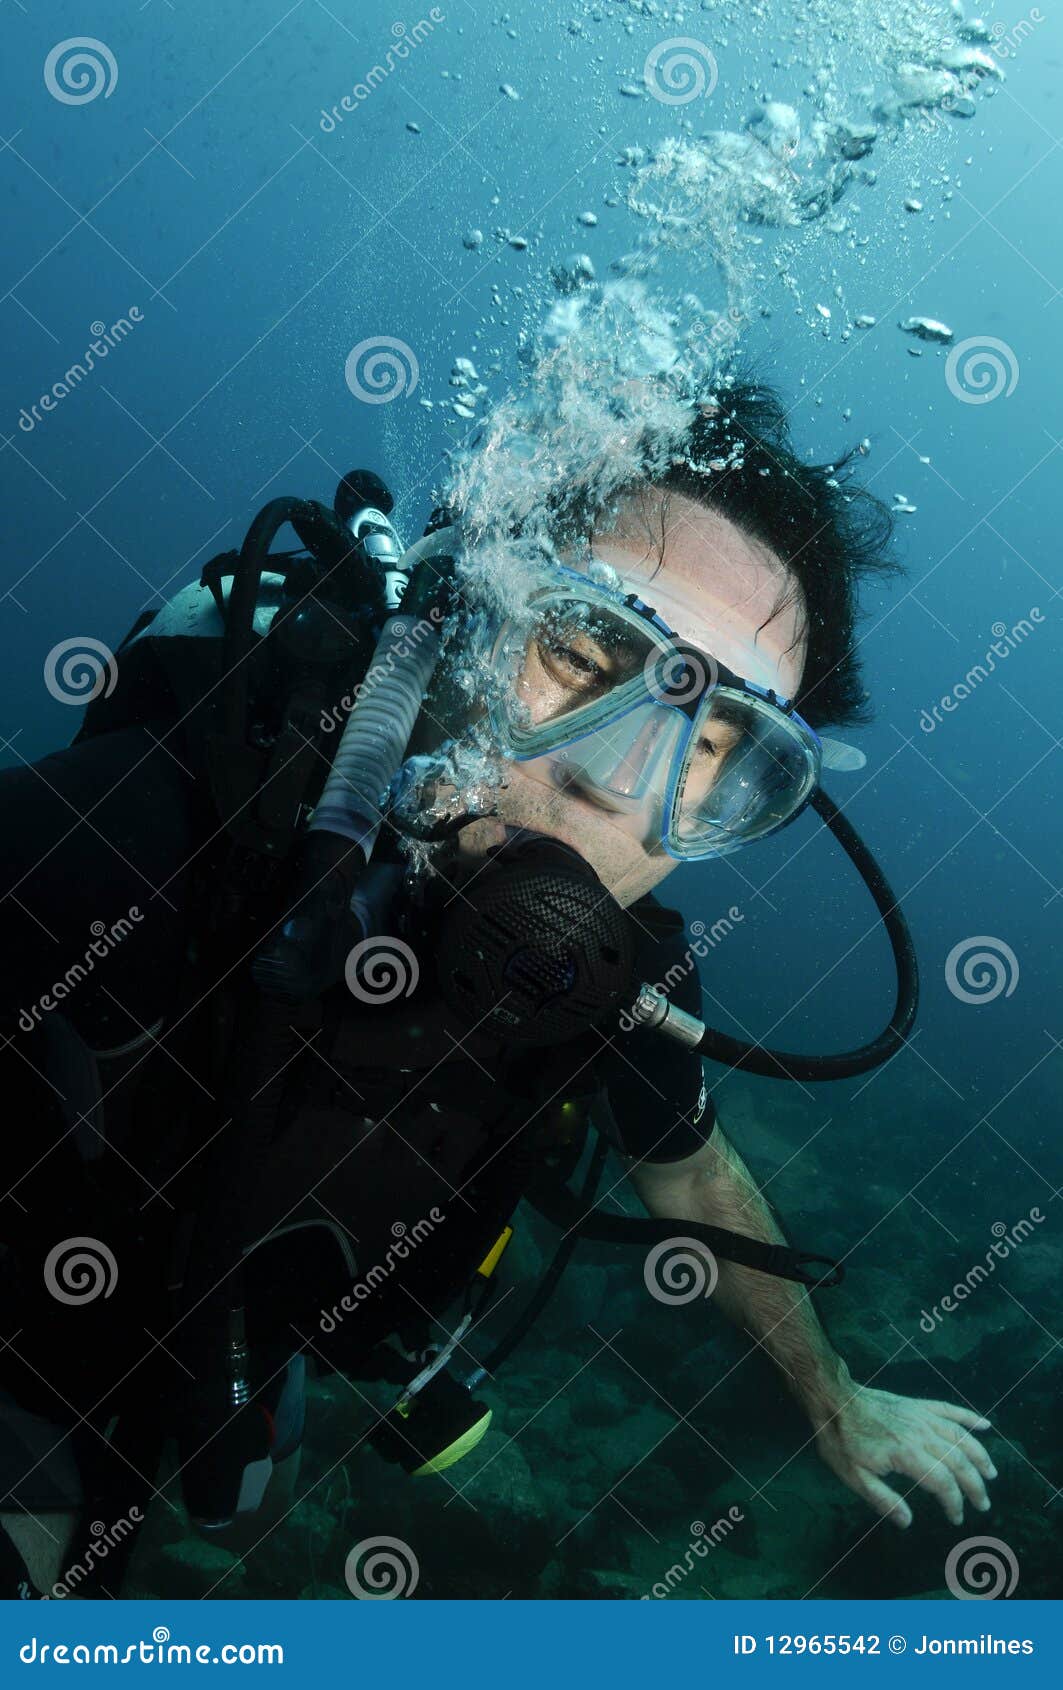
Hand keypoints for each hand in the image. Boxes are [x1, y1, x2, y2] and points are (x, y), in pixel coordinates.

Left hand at [814, 1384, 996, 1528]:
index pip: (942, 1482)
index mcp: (906, 1453)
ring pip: (960, 1436)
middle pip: (959, 1460)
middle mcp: (920, 1432)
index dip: (954, 1502)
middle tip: (983, 1504)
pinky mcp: (917, 1404)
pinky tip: (985, 1425)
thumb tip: (908, 1522)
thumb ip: (882, 1500)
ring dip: (979, 1455)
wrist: (833, 1397)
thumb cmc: (841, 1439)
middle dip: (975, 1485)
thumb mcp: (853, 1476)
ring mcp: (921, 1415)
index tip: (956, 1517)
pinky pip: (949, 1409)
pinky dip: (969, 1417)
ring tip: (991, 1474)